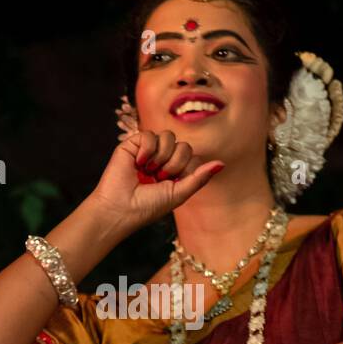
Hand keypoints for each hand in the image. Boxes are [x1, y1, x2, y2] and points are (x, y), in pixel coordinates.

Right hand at [91, 126, 225, 232]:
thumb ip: (199, 177)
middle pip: (184, 146)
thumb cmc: (147, 207)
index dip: (187, 169)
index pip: (193, 157)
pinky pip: (150, 134)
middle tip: (159, 178)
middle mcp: (162, 159)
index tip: (172, 184)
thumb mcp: (179, 194)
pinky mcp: (132, 144)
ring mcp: (148, 151)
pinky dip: (147, 150)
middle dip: (175, 163)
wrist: (120, 209)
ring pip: (168, 136)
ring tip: (149, 171)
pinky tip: (138, 163)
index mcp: (175, 172)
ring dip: (162, 156)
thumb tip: (222, 163)